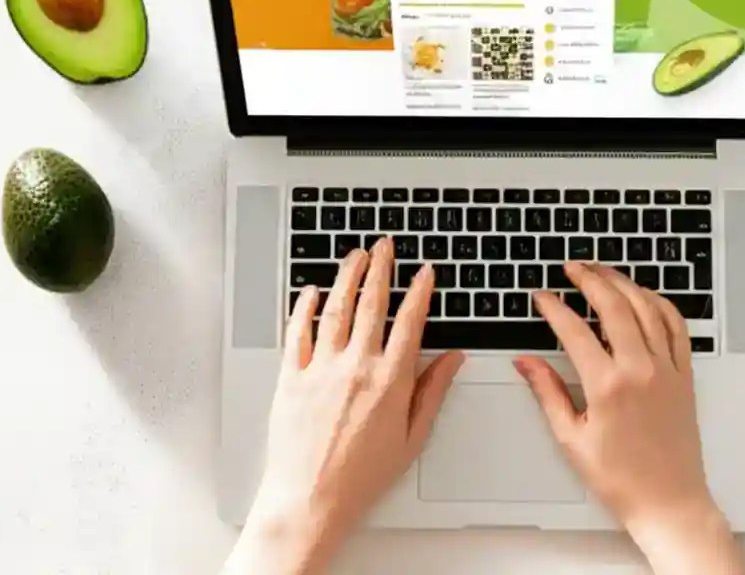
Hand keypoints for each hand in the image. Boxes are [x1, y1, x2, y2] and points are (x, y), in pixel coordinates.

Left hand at [224, 239, 464, 574]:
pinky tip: (310, 292)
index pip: (410, 322)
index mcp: (390, 381)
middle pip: (370, 304)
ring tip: (355, 256)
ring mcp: (320, 369)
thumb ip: (433, 392)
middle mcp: (356, 366)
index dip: (420, 292)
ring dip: (347, 277)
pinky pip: (298, 332)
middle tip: (385, 247)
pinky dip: (304, 307)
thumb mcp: (413, 438)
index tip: (425, 272)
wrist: (310, 498)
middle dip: (381, 269)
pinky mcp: (291, 377)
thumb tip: (453, 360)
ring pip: (335, 309)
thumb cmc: (361, 477)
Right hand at [516, 262, 743, 574]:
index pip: (573, 329)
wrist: (668, 501)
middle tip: (572, 268)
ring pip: (647, 308)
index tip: (541, 296)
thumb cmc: (621, 479)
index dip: (553, 307)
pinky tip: (644, 296)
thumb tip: (526, 363)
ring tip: (603, 272)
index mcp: (607, 386)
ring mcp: (667, 370)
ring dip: (623, 283)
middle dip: (590, 278)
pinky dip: (659, 304)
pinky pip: (676, 327)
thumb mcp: (571, 438)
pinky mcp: (685, 376)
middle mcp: (641, 370)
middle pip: (614, 305)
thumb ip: (548, 392)